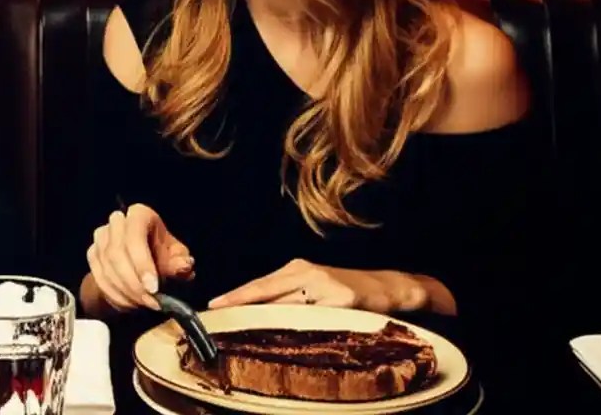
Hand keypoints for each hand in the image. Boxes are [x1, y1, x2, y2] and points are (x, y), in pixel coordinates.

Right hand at [86, 203, 194, 311]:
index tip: (153, 288)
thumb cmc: (164, 256)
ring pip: (106, 267)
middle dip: (133, 283)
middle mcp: (117, 221)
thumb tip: (183, 266)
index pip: (135, 235)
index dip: (142, 263)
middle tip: (151, 302)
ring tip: (143, 304)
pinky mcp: (93, 253)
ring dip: (125, 291)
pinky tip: (129, 304)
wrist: (144, 264)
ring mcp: (101, 237)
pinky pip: (98, 276)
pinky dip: (114, 294)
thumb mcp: (177, 258)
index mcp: (140, 215)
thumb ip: (180, 262)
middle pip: (116, 253)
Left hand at [208, 258, 429, 313]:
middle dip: (242, 303)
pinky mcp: (341, 299)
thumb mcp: (312, 287)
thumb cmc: (343, 289)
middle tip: (219, 313)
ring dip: (265, 317)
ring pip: (287, 304)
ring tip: (243, 327)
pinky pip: (314, 315)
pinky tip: (285, 332)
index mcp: (296, 269)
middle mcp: (307, 272)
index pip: (260, 284)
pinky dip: (299, 323)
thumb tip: (255, 315)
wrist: (385, 287)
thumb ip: (287, 297)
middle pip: (267, 291)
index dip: (237, 295)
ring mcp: (324, 285)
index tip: (215, 304)